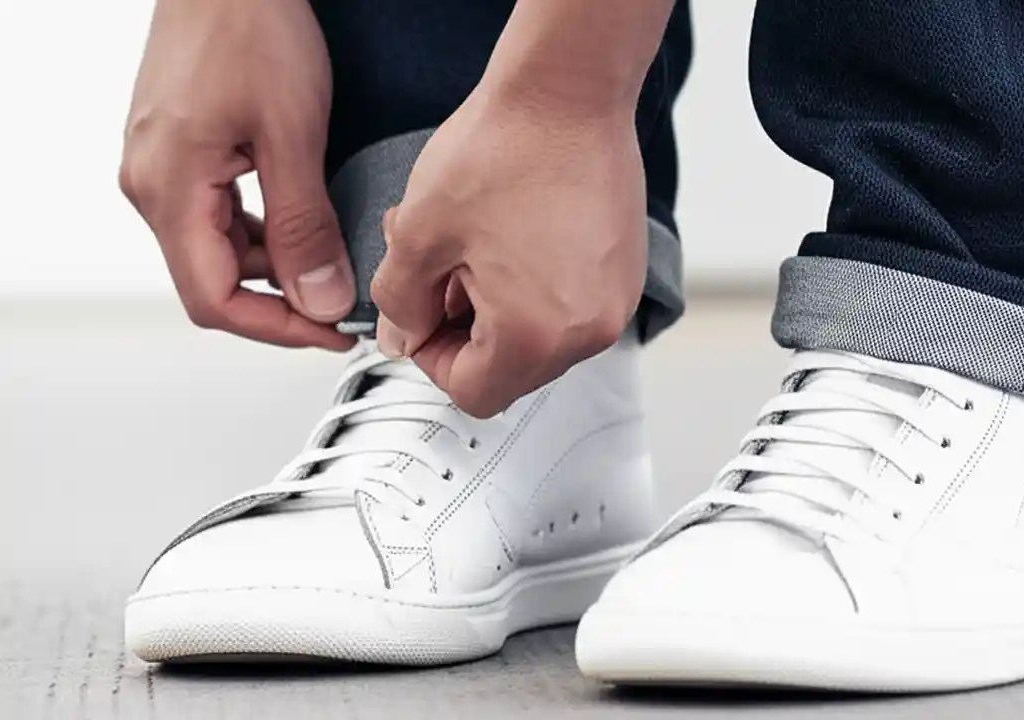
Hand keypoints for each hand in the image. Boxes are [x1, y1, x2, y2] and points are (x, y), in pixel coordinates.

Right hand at [119, 0, 354, 349]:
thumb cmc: (247, 25)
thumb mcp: (291, 134)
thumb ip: (305, 225)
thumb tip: (319, 298)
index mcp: (168, 188)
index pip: (215, 301)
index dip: (278, 329)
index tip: (329, 332)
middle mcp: (151, 184)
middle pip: (213, 283)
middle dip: (281, 302)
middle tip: (339, 305)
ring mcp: (160, 168)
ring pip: (217, 252)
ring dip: (274, 268)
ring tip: (329, 265)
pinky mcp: (178, 153)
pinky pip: (216, 217)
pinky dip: (261, 234)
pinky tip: (299, 227)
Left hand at [373, 86, 647, 416]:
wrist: (567, 91)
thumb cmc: (506, 148)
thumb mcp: (419, 235)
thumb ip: (399, 303)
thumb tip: (403, 336)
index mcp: (535, 334)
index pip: (473, 393)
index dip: (432, 360)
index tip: (421, 318)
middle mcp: (587, 330)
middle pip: (511, 372)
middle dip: (466, 333)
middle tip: (443, 276)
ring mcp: (613, 302)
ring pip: (540, 340)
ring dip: (499, 309)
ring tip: (476, 247)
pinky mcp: (623, 273)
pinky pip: (570, 308)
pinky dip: (536, 289)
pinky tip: (513, 238)